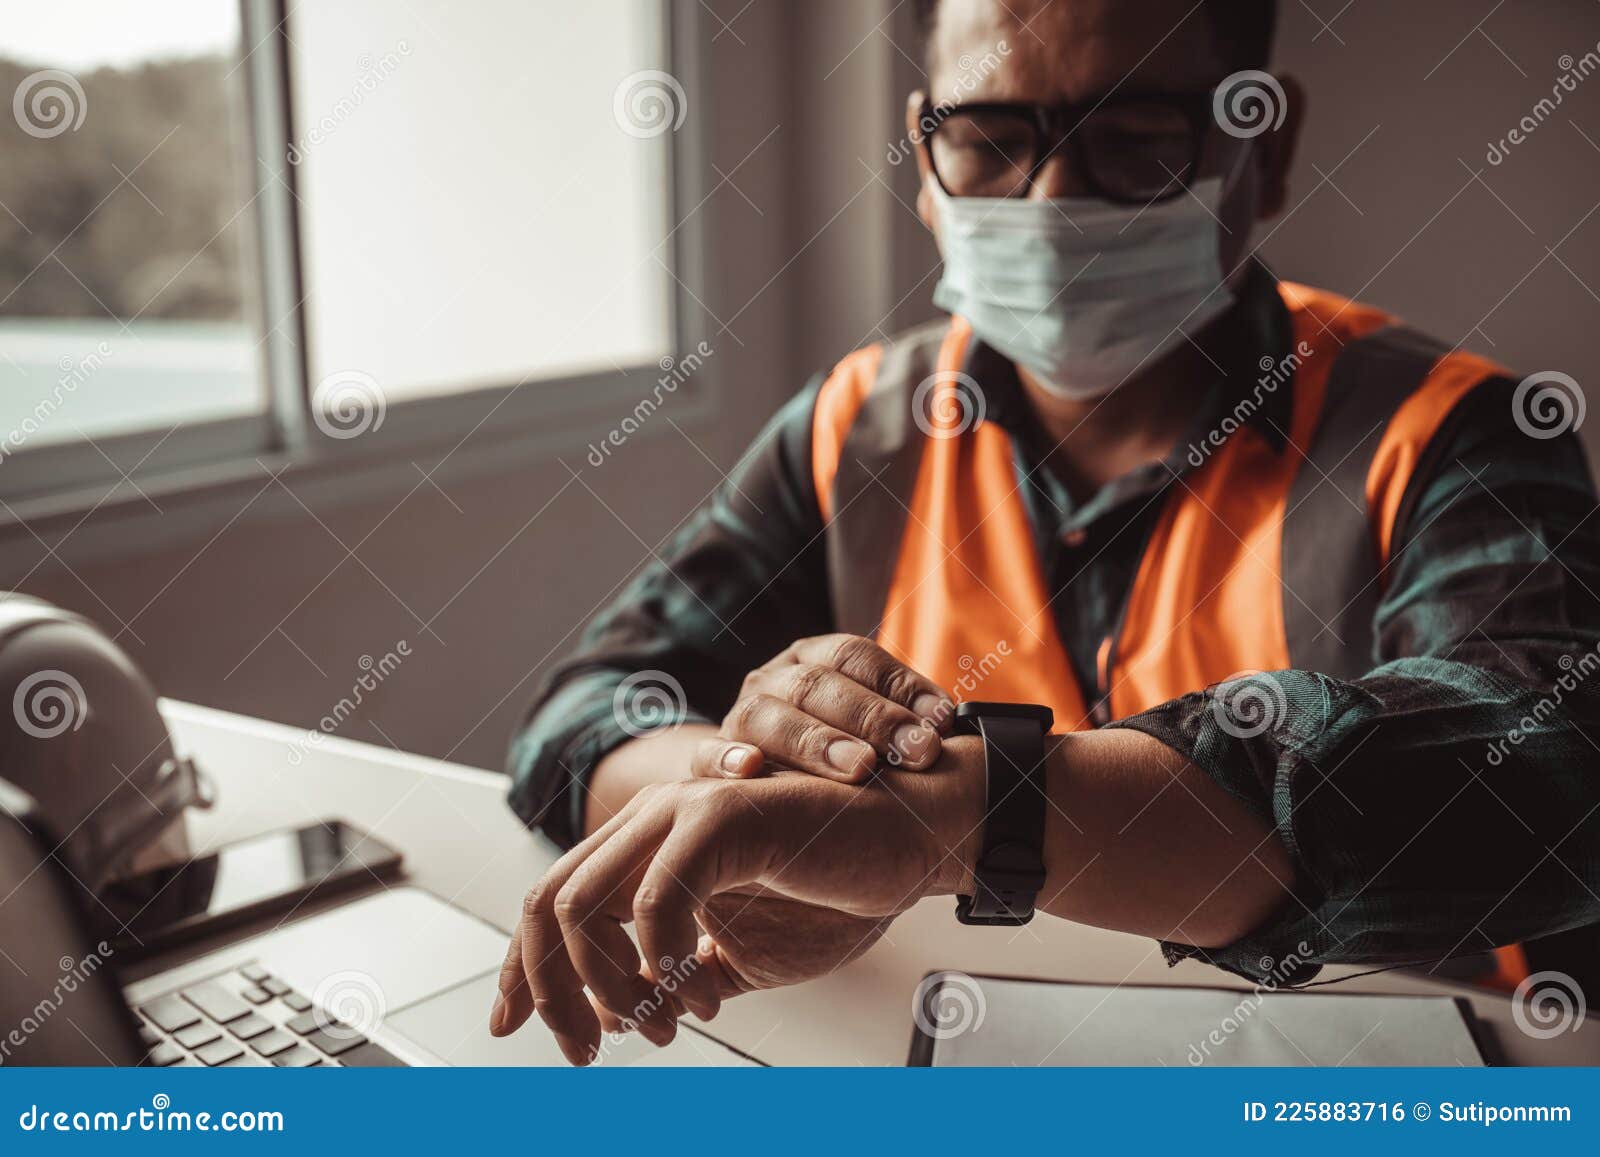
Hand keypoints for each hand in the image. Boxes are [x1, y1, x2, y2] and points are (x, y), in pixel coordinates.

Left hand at [490, 739, 985, 1063]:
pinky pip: (657, 900)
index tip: (510, 1027)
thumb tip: (636, 1011)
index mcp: (648, 843)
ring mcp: (683, 810)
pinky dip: (663, 962)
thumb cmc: (837, 887)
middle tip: (588, 1050)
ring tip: (661, 1023)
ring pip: (587, 906)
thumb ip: (684, 973)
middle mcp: (652, 818)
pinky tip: (697, 991)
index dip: (524, 968)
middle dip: (552, 991)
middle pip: (551, 904)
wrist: (911, 840)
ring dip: (613, 987)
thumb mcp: (745, 950)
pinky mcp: (722, 817)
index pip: (554, 898)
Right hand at [690, 634, 954, 783]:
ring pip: (769, 717)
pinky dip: (725, 761)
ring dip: (817, 742)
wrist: (759, 791)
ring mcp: (739, 719)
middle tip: (918, 752)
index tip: (942, 722)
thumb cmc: (835, 760)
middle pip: (818, 686)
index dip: (900, 684)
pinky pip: (706, 757)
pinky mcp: (704, 762)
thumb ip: (903, 725)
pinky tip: (752, 769)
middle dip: (874, 719)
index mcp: (813, 660)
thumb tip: (958, 733)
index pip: (855, 657)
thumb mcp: (868, 732)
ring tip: (861, 769)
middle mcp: (773, 681)